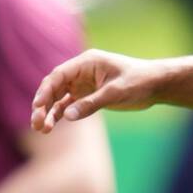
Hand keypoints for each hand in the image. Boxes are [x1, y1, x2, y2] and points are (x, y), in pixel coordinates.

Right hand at [31, 49, 160, 132]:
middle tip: (36, 123)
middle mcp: (81, 72)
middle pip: (54, 87)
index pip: (59, 75)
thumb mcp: (116, 93)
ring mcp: (83, 84)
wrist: (156, 85)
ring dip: (48, 112)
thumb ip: (92, 104)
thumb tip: (66, 116)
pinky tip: (50, 127)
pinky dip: (58, 115)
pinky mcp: (87, 95)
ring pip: (58, 98)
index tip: (38, 106)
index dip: (46, 90)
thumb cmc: (139, 82)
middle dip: (43, 104)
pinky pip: (67, 105)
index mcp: (87, 62)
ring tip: (41, 129)